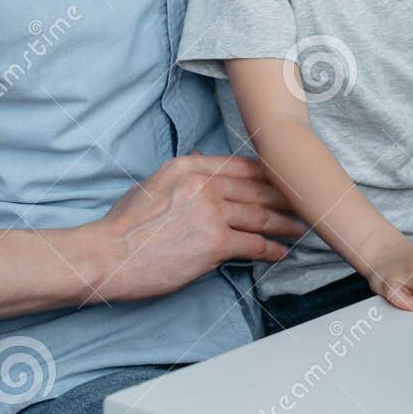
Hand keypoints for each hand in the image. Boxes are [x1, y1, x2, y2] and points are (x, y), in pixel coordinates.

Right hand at [88, 153, 305, 303]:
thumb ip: (183, 171)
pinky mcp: (215, 242)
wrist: (107, 256)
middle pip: (259, 188)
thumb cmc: (124, 226)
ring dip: (285, 224)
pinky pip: (254, 244)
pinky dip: (271, 249)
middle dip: (286, 198)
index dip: (270, 174)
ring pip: (262, 215)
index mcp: (190, 166)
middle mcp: (204, 183)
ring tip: (299, 229)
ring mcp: (211, 212)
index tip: (286, 181)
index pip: (243, 165)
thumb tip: (201, 157)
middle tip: (305, 205)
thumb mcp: (152, 184)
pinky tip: (280, 252)